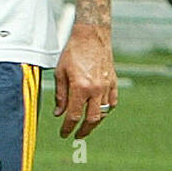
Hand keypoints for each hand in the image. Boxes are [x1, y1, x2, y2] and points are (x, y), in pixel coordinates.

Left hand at [54, 23, 117, 138]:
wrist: (91, 35)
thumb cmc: (74, 51)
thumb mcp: (61, 72)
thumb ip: (60, 95)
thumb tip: (58, 113)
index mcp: (80, 87)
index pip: (73, 115)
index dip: (67, 127)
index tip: (64, 133)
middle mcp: (95, 89)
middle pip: (91, 120)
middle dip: (83, 131)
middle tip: (77, 135)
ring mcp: (106, 86)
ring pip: (103, 113)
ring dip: (94, 122)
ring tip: (87, 126)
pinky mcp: (113, 82)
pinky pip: (112, 102)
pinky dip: (106, 110)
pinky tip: (100, 112)